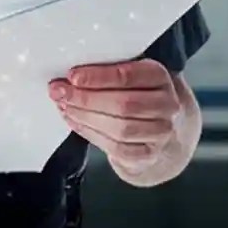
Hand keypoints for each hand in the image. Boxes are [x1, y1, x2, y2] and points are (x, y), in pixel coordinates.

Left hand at [48, 60, 181, 173]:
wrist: (165, 133)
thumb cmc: (141, 97)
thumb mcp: (134, 77)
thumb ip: (109, 73)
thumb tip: (71, 76)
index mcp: (162, 78)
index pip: (129, 75)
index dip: (98, 77)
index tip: (73, 76)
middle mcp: (168, 106)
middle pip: (123, 104)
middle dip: (85, 98)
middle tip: (60, 92)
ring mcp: (161, 133)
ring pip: (119, 127)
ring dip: (85, 116)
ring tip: (64, 106)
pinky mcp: (147, 155)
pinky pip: (115, 147)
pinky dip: (90, 133)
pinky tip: (74, 121)